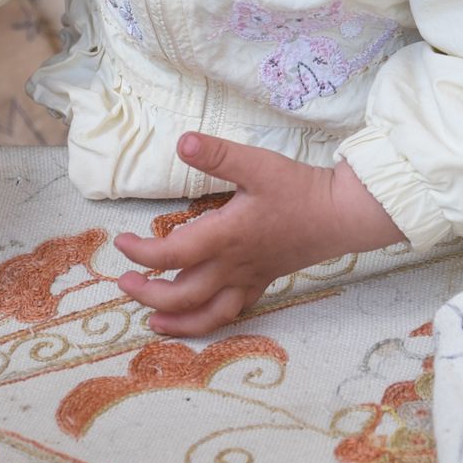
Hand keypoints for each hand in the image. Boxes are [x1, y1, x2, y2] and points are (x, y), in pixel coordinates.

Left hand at [115, 133, 405, 336]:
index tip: (123, 242)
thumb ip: (218, 154)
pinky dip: (208, 321)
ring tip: (152, 321)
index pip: (171, 255)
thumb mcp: (257, 164)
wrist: (340, 216)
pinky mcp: (263, 282)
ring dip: (175, 321)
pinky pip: (231, 312)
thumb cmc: (299, 190)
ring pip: (207, 315)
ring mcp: (248, 279)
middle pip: (181, 296)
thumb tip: (181, 141)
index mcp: (225, 237)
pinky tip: (198, 316)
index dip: (140, 254)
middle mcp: (232, 266)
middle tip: (124, 283)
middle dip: (147, 294)